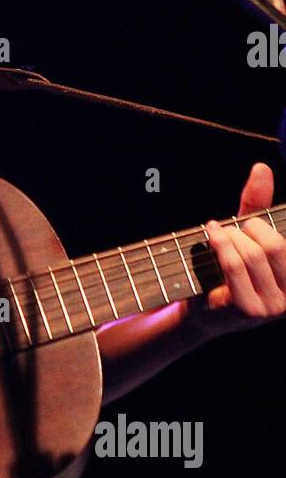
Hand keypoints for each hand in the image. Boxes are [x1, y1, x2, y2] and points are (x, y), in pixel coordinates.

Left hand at [187, 162, 285, 336]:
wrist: (202, 308)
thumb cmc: (230, 270)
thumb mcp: (248, 235)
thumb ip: (258, 205)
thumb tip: (261, 168)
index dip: (268, 224)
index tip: (252, 219)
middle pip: (275, 245)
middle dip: (250, 228)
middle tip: (234, 227)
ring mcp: (272, 307)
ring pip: (253, 254)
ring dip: (230, 236)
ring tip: (218, 232)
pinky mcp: (248, 309)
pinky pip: (234, 265)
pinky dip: (220, 243)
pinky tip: (211, 234)